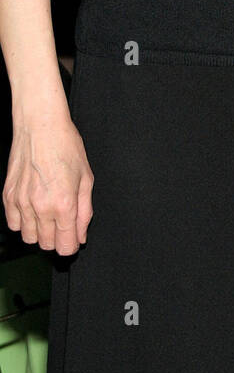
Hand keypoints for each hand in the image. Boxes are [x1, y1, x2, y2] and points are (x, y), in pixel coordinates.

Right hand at [3, 110, 93, 254]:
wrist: (40, 126)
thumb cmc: (66, 146)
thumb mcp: (86, 178)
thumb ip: (84, 211)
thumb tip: (80, 236)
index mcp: (63, 203)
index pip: (65, 246)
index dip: (71, 245)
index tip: (73, 239)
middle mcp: (40, 206)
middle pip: (47, 244)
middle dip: (57, 238)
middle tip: (63, 221)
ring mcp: (21, 202)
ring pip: (28, 237)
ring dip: (40, 232)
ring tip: (48, 213)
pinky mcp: (8, 196)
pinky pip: (13, 223)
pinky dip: (23, 222)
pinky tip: (33, 208)